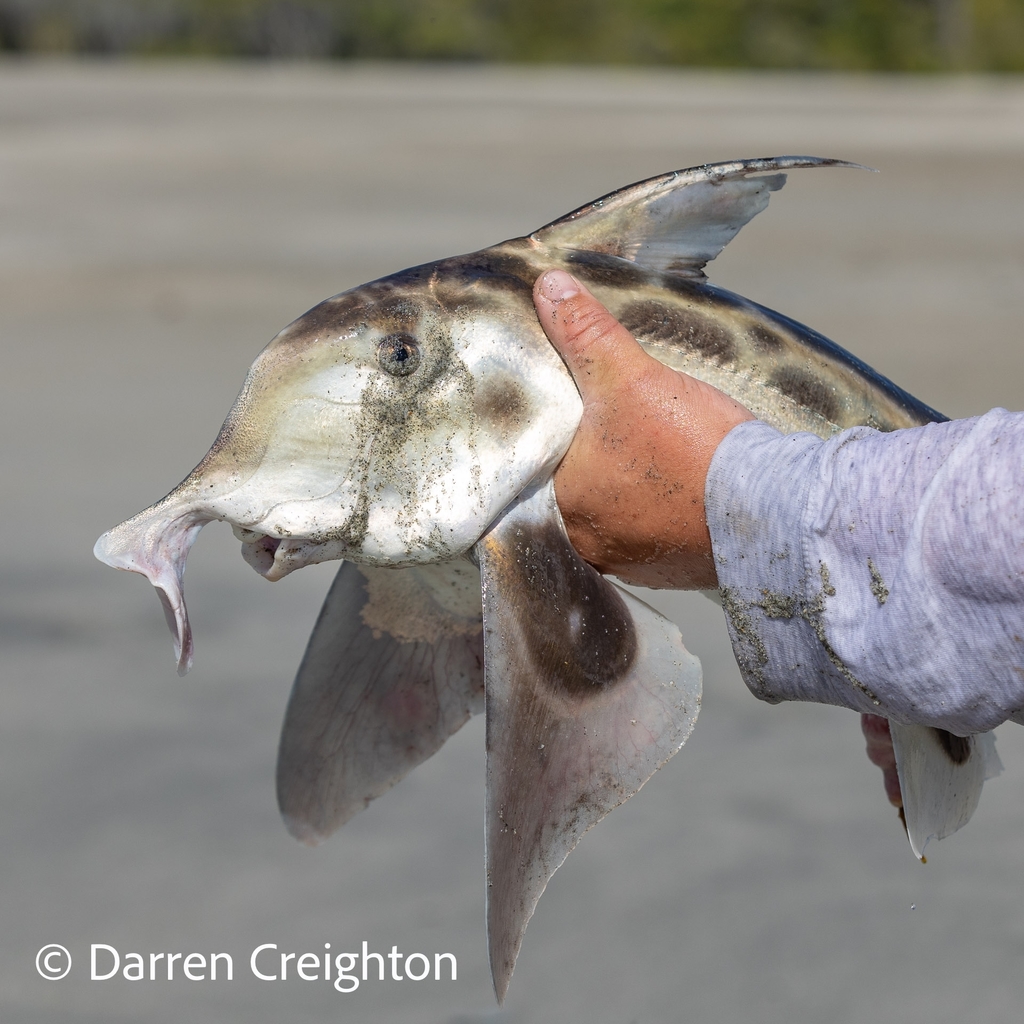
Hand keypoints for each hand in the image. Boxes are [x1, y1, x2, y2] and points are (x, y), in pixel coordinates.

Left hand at [533, 269, 753, 589]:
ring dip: (614, 485)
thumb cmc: (693, 449)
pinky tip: (662, 480)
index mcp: (561, 504)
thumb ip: (586, 334)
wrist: (773, 507)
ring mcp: (627, 560)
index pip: (527, 464)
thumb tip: (548, 288)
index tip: (552, 410)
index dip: (538, 432)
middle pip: (564, 490)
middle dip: (576, 458)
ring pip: (604, 513)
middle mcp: (585, 542)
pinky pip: (642, 533)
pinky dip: (647, 507)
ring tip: (628, 448)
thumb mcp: (633, 379)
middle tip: (590, 425)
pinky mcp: (667, 568)